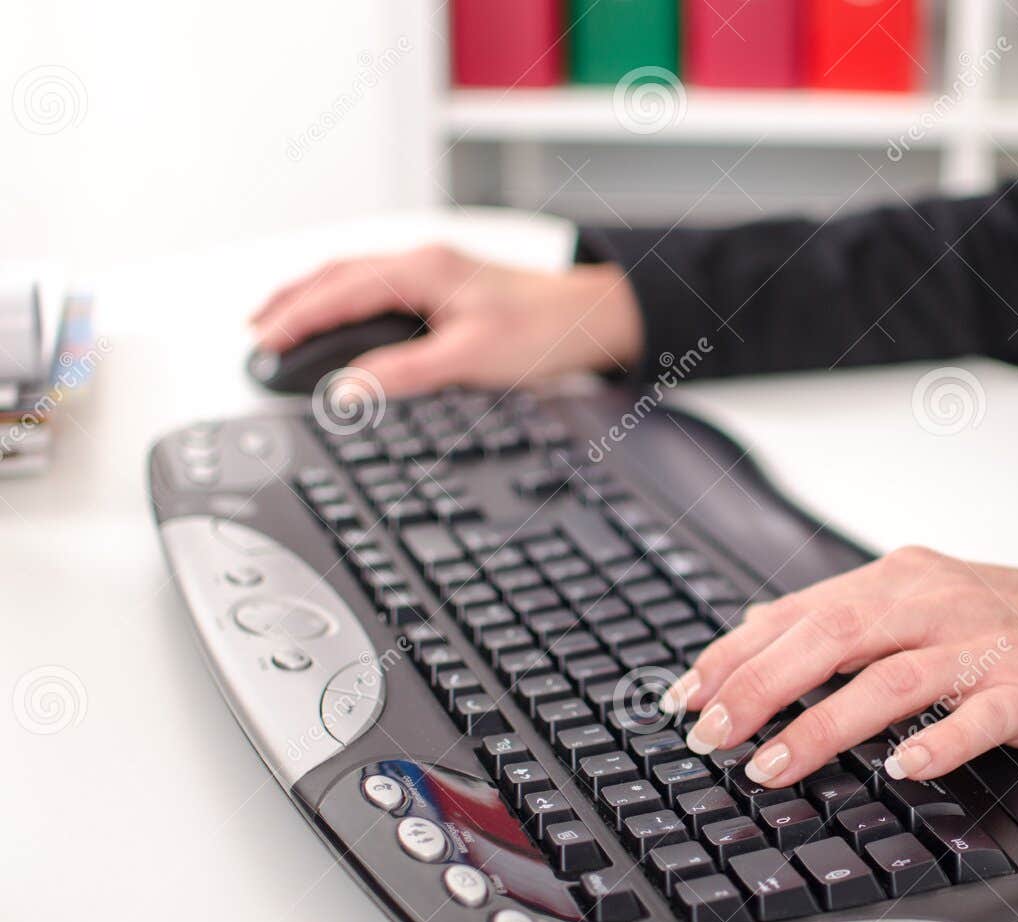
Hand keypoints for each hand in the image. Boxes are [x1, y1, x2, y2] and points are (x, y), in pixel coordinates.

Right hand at [249, 244, 644, 395]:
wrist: (592, 317)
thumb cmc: (543, 330)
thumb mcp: (471, 357)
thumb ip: (405, 373)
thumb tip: (347, 391)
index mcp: (421, 269)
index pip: (337, 291)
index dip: (294, 319)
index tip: (260, 343)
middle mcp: (420, 261)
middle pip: (334, 276)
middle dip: (288, 302)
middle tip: (252, 334)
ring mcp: (430, 270)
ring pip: (350, 277)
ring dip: (310, 298)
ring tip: (276, 324)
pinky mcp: (441, 286)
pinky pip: (372, 285)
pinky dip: (340, 300)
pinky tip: (335, 319)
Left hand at [661, 546, 1017, 788]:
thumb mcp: (925, 599)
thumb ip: (843, 614)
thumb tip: (754, 628)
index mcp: (900, 580)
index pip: (798, 612)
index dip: (735, 655)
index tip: (686, 695)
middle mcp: (933, 604)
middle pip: (829, 637)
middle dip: (758, 688)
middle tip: (710, 734)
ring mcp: (982, 647)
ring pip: (887, 680)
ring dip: (822, 726)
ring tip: (772, 767)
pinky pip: (975, 718)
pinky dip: (935, 742)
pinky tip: (900, 768)